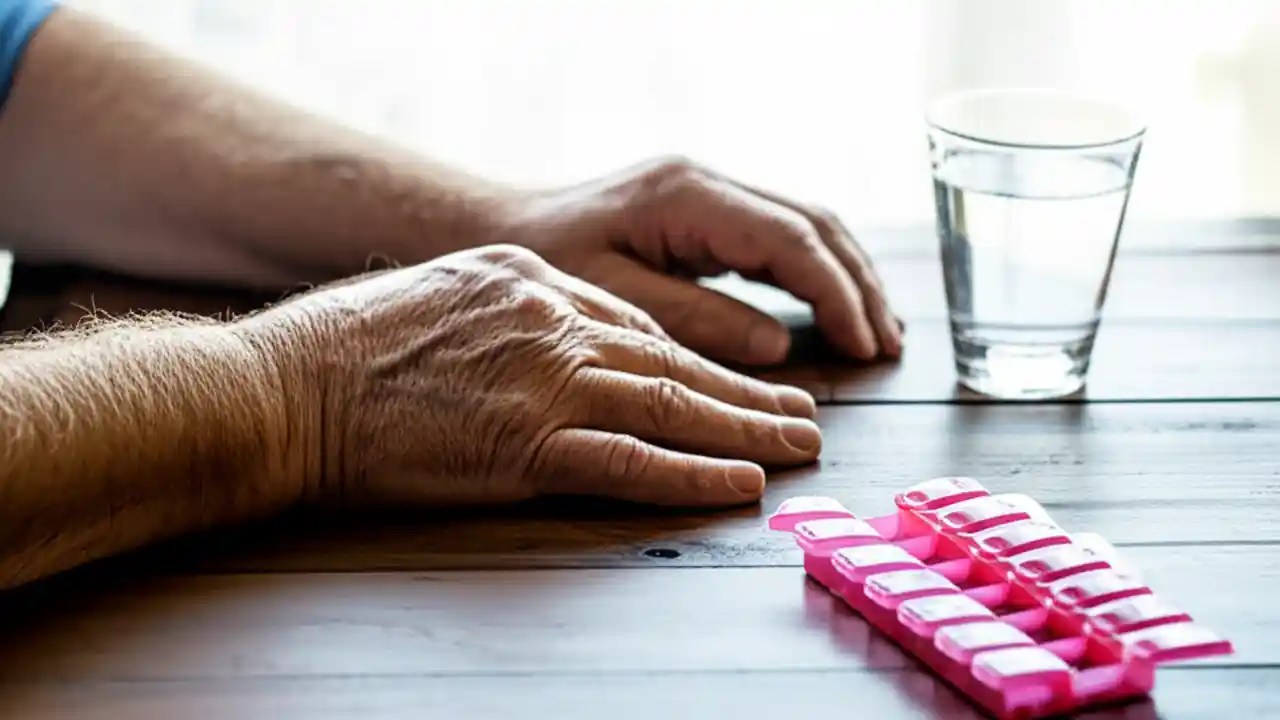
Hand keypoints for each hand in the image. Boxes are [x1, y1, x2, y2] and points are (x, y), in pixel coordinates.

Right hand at [242, 245, 820, 507]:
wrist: (285, 387)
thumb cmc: (345, 348)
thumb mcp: (441, 295)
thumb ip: (512, 314)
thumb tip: (567, 342)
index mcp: (531, 282)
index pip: (637, 325)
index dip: (696, 360)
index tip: (734, 380)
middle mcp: (551, 323)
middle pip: (673, 364)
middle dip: (746, 393)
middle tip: (801, 413)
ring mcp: (545, 384)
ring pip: (670, 408)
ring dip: (743, 431)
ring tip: (794, 446)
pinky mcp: (527, 446)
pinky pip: (631, 463)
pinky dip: (691, 474)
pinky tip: (736, 483)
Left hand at [495, 157, 902, 364]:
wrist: (503, 229)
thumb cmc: (544, 263)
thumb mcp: (613, 298)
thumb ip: (695, 321)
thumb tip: (778, 347)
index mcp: (687, 196)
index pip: (789, 239)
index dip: (836, 293)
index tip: (865, 344)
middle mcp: (707, 184)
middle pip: (813, 223)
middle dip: (858, 284)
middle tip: (887, 346)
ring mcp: (709, 195)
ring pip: (805, 226)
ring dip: (846, 278)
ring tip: (878, 335)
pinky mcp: (705, 214)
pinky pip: (778, 238)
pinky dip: (814, 276)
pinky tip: (833, 312)